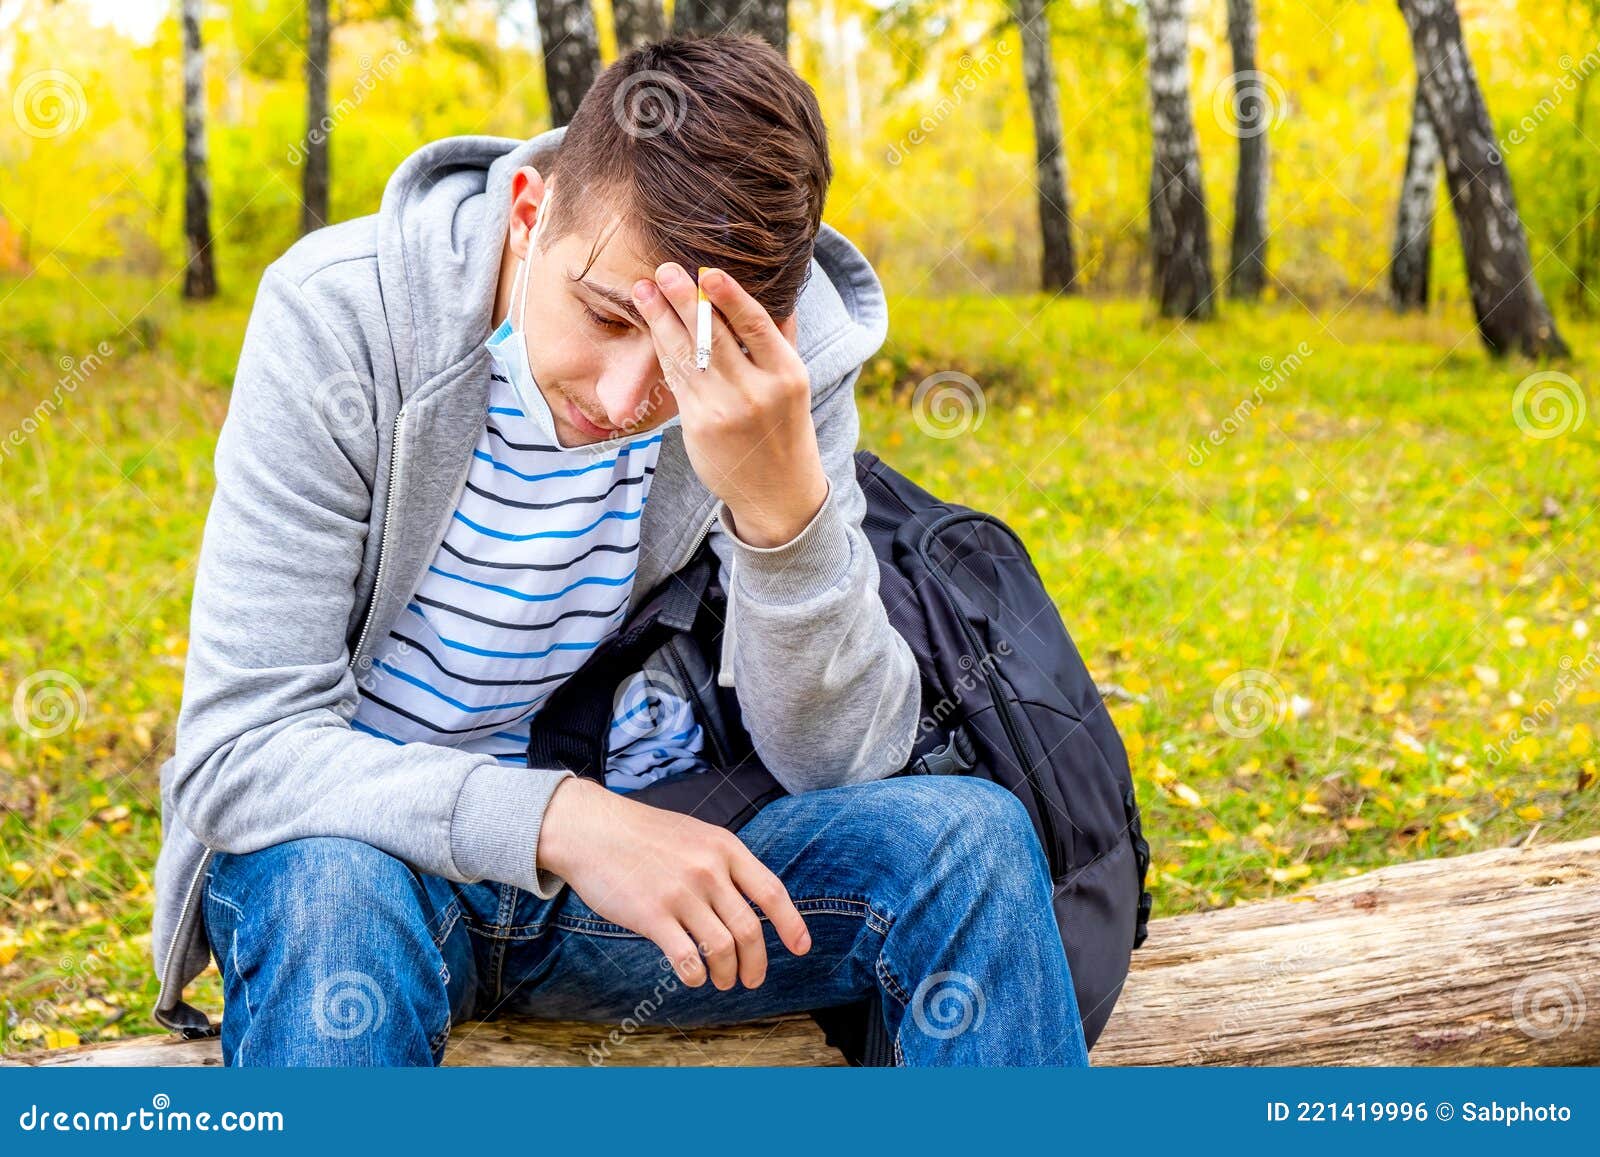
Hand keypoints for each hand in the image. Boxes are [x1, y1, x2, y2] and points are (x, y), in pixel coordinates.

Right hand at [536, 776, 811, 988]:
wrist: (592, 829)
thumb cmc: (643, 835)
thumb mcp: (696, 835)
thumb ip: (724, 863)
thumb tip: (752, 900)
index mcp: (725, 848)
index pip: (771, 891)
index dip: (791, 924)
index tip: (801, 948)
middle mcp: (708, 870)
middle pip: (750, 929)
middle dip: (757, 963)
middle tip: (752, 980)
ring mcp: (681, 893)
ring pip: (722, 949)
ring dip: (727, 974)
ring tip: (723, 981)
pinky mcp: (652, 915)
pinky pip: (688, 958)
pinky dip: (696, 976)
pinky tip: (694, 977)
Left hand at [631, 264, 827, 546]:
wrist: (778, 492)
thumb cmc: (785, 428)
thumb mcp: (795, 385)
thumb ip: (782, 340)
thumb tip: (778, 292)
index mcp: (787, 375)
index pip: (756, 326)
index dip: (730, 296)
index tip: (707, 271)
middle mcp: (756, 392)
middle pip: (714, 336)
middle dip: (685, 300)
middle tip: (663, 270)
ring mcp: (724, 410)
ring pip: (687, 354)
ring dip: (661, 319)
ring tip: (644, 290)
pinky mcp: (698, 425)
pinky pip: (676, 377)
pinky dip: (662, 349)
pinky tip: (652, 326)